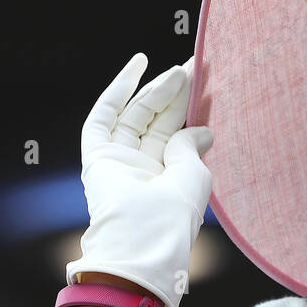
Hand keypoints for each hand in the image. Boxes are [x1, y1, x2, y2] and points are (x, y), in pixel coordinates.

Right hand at [67, 52, 212, 306]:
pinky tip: (138, 66)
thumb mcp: (194, 175)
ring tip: (180, 70)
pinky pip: (104, 117)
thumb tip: (201, 128)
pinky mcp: (97, 156)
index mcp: (168, 178)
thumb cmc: (175, 214)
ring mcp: (118, 161)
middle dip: (175, 93)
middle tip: (195, 65)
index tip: (208, 80)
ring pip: (136, 115)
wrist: (142, 241)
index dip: (190, 106)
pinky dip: (119, 90)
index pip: (177, 132)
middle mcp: (142, 168)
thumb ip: (191, 146)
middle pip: (158, 120)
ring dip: (156, 89)